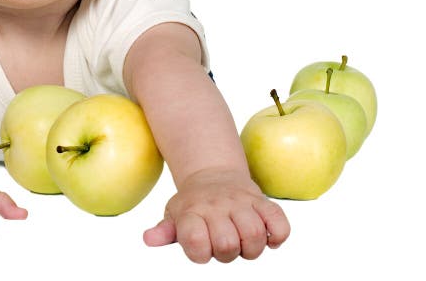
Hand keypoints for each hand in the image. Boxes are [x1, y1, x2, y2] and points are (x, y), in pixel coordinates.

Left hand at [143, 168, 289, 262]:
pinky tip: (267, 239)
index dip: (199, 253)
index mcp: (193, 210)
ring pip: (254, 234)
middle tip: (222, 245)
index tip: (200, 246)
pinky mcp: (263, 201)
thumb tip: (148, 239)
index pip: (196, 242)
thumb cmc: (193, 205)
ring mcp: (241, 202)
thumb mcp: (174, 215)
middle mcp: (217, 205)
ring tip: (242, 242)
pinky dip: (277, 236)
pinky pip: (280, 223)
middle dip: (226, 254)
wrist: (213, 174)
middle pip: (227, 244)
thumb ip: (165, 231)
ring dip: (251, 248)